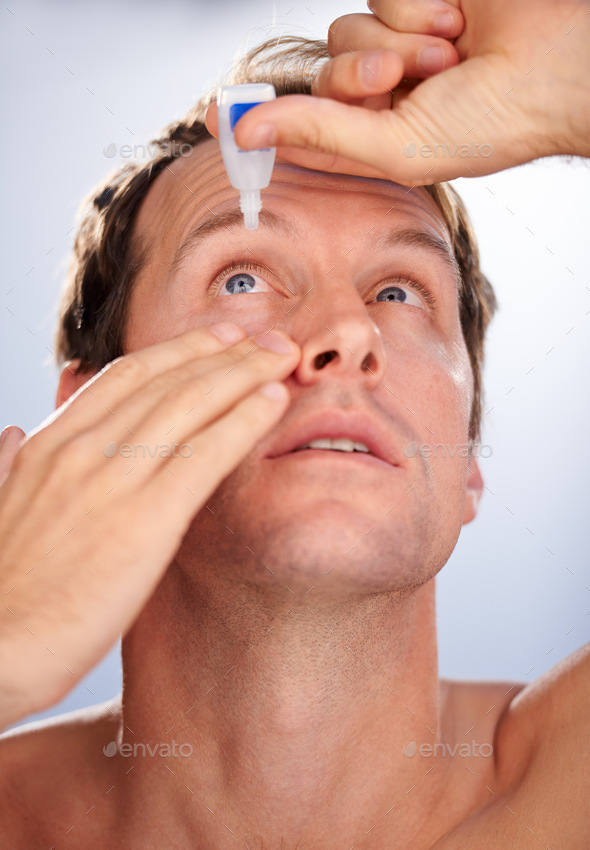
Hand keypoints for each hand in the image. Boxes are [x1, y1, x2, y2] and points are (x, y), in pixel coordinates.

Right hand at [0, 325, 298, 728]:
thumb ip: (8, 467)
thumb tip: (11, 434)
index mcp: (47, 446)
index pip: (122, 376)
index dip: (175, 352)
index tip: (213, 339)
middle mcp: (81, 450)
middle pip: (166, 380)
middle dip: (222, 352)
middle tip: (265, 337)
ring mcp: (112, 480)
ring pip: (190, 404)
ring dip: (243, 373)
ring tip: (282, 356)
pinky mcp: (145, 520)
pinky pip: (205, 454)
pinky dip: (244, 420)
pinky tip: (273, 401)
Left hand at [206, 0, 589, 184]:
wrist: (555, 67)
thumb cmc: (491, 122)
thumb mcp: (397, 146)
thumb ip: (320, 134)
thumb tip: (245, 133)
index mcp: (373, 138)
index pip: (301, 128)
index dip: (257, 121)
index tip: (213, 118)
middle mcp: (379, 93)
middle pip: (321, 72)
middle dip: (355, 73)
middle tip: (399, 79)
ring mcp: (397, 43)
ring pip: (347, 27)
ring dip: (396, 40)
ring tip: (449, 54)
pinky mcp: (415, 0)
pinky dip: (415, 5)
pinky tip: (458, 21)